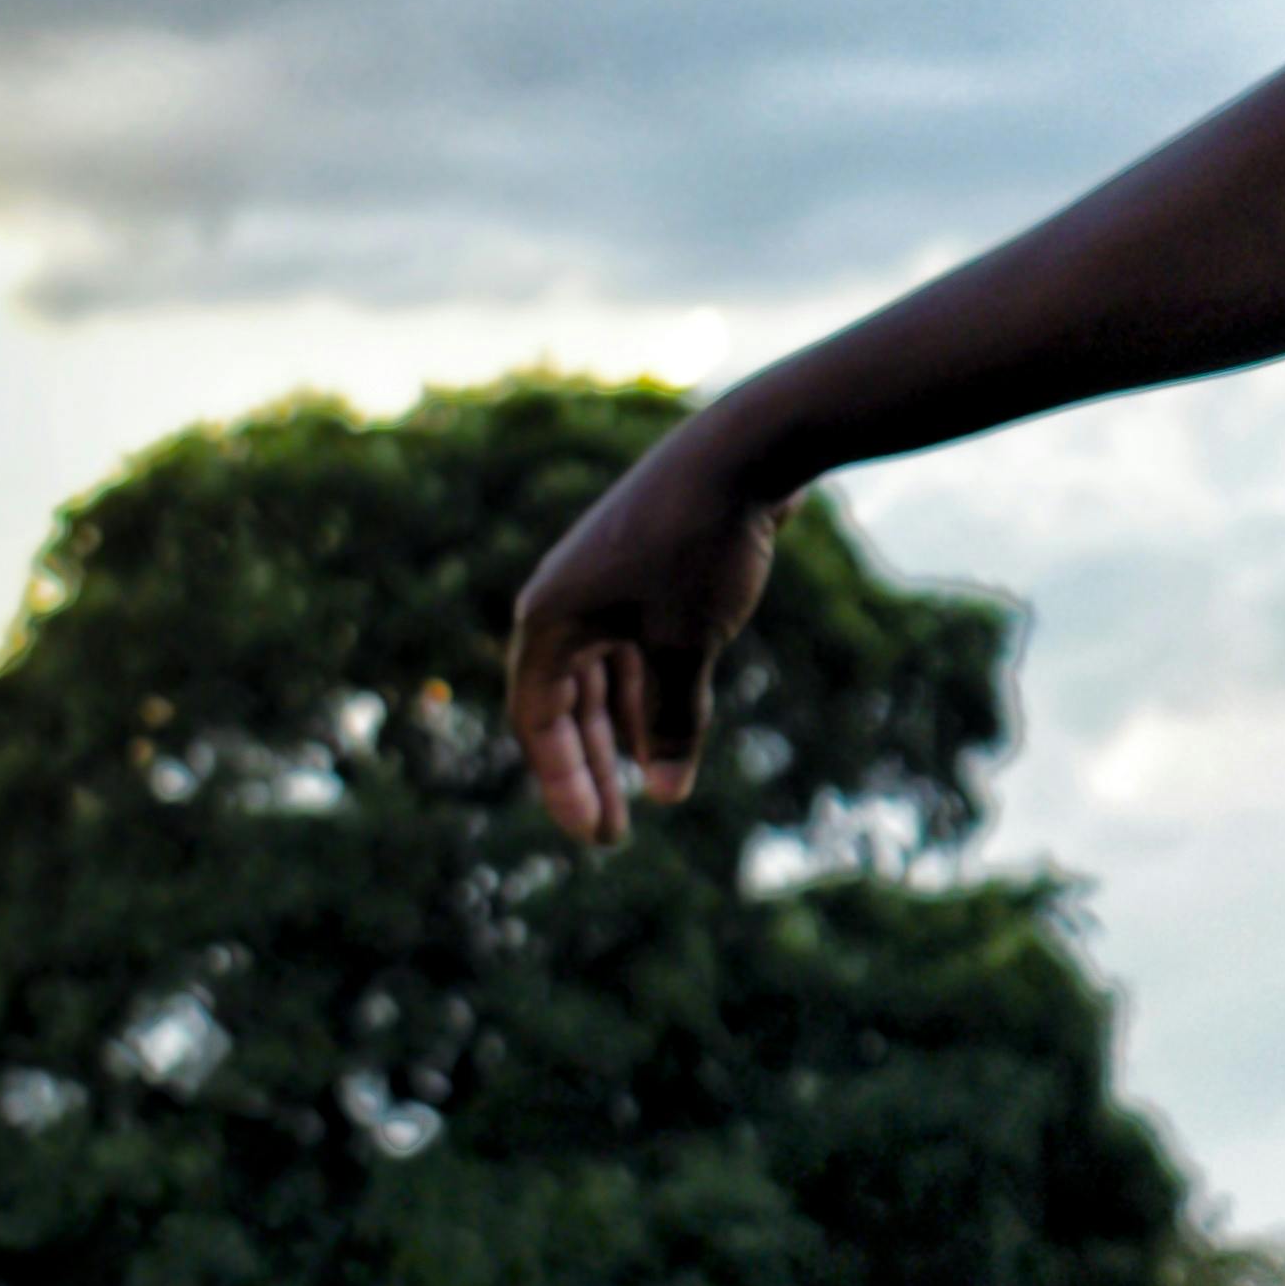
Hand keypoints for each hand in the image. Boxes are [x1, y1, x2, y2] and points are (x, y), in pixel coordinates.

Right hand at [509, 433, 781, 844]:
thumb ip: (672, 720)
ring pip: (598, 679)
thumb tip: (664, 792)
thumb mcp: (686, 646)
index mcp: (551, 619)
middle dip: (588, 770)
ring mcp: (603, 585)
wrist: (745, 451)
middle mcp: (564, 601)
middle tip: (613, 832)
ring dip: (616, 735)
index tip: (599, 834)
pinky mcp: (642, 574)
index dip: (564, 783)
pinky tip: (658, 732)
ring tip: (640, 791)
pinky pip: (626, 652)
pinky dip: (640, 694)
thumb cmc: (701, 548)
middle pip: (564, 705)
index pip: (539, 720)